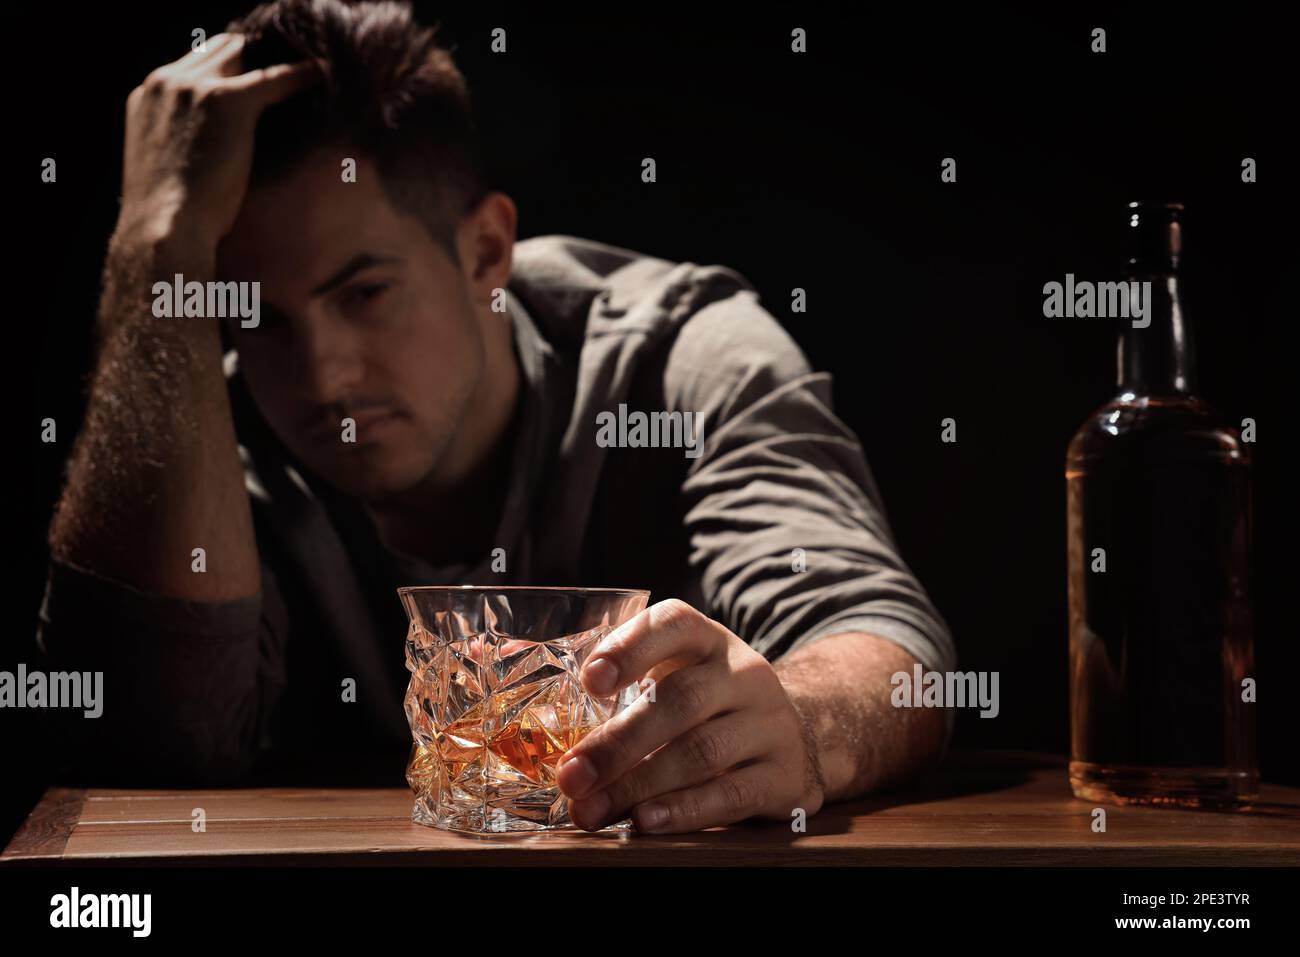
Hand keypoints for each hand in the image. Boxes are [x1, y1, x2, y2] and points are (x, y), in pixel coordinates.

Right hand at [116, 33, 320, 255]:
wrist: (165, 233)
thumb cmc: (171, 223)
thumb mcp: (168, 172)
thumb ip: (183, 146)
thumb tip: (214, 157)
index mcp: (148, 97)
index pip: (192, 66)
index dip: (226, 72)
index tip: (254, 82)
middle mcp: (165, 82)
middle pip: (218, 51)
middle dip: (250, 60)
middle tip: (287, 75)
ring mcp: (193, 87)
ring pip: (241, 55)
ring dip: (271, 62)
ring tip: (306, 72)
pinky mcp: (225, 100)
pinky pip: (274, 78)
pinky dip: (299, 75)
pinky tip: (321, 75)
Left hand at [557, 599, 824, 832]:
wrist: (795, 736)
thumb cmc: (708, 707)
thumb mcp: (675, 676)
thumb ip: (617, 683)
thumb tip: (520, 691)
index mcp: (708, 641)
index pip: (674, 625)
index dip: (631, 648)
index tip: (590, 680)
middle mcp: (743, 674)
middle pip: (681, 700)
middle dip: (618, 742)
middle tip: (571, 775)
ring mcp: (768, 725)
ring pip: (702, 752)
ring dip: (638, 785)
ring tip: (592, 810)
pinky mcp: (782, 776)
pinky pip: (731, 795)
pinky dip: (684, 811)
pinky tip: (645, 821)